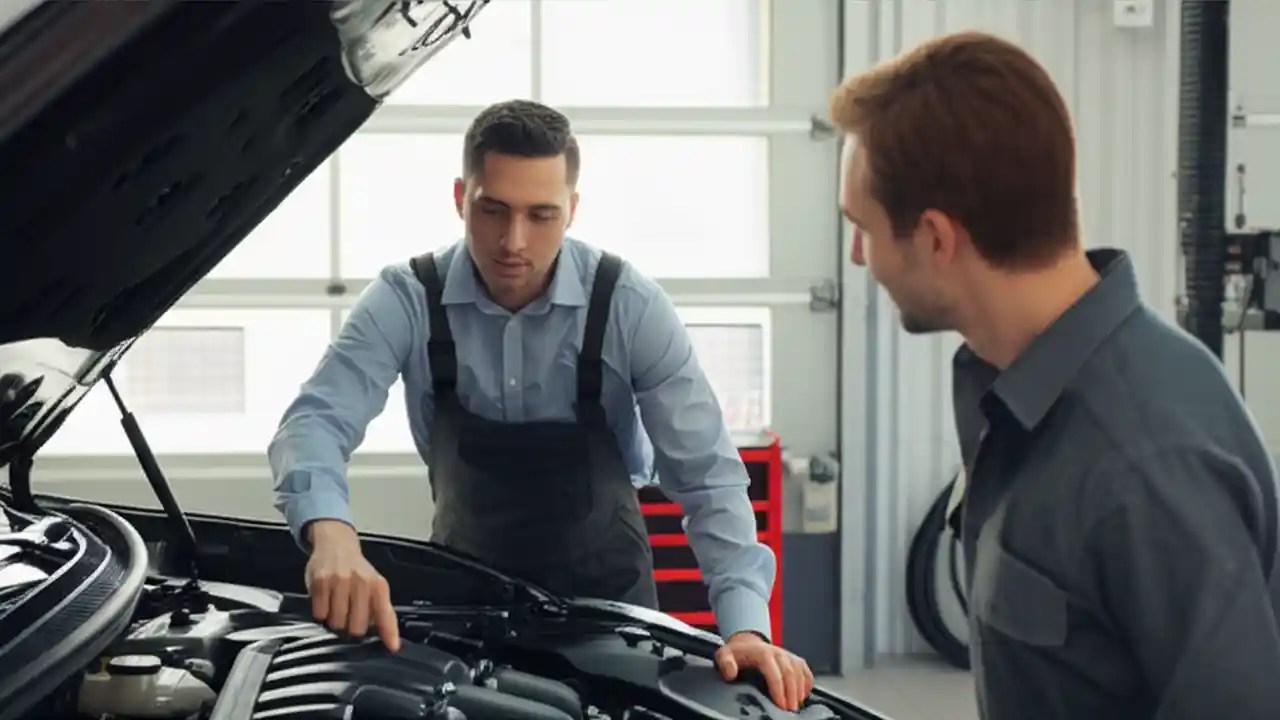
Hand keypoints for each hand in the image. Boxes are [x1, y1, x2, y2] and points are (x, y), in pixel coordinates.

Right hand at [305, 520, 400, 651]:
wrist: (336, 544)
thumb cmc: (356, 570)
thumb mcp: (374, 585)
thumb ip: (380, 609)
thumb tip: (387, 636)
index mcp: (378, 585)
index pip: (385, 613)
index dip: (389, 633)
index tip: (392, 647)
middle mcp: (361, 582)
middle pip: (357, 627)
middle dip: (352, 627)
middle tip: (350, 614)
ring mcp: (340, 581)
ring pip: (337, 622)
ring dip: (336, 620)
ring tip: (337, 605)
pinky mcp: (321, 582)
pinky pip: (320, 613)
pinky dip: (321, 612)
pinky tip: (326, 600)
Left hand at [715, 631, 813, 711]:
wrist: (747, 644)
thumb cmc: (737, 654)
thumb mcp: (724, 655)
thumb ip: (725, 663)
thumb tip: (730, 674)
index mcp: (762, 653)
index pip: (774, 672)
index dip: (778, 689)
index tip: (780, 705)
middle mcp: (778, 653)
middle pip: (790, 674)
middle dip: (791, 694)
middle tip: (790, 711)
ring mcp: (788, 655)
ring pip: (800, 672)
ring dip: (800, 691)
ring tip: (795, 706)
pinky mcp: (795, 660)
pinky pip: (806, 671)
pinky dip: (807, 684)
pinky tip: (802, 696)